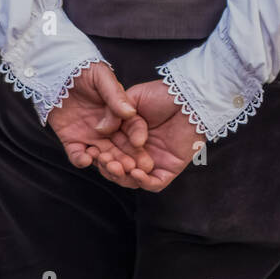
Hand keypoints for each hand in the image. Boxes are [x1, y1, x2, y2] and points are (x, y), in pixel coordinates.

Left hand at [48, 61, 152, 184]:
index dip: (137, 137)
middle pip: (120, 147)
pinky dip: (81, 160)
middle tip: (133, 168)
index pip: (133, 128)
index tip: (140, 144)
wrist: (58, 71)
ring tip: (111, 166)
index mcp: (119, 113)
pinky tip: (86, 159)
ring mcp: (89, 136)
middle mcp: (107, 128)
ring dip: (107, 163)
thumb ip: (115, 95)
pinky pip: (77, 154)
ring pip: (102, 155)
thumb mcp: (102, 78)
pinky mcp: (71, 140)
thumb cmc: (84, 70)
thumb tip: (130, 112)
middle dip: (127, 158)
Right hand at [89, 80, 204, 192]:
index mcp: (127, 137)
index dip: (99, 154)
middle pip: (118, 168)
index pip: (109, 152)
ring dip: (122, 176)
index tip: (91, 151)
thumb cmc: (162, 95)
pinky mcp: (169, 169)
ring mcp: (153, 161)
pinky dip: (143, 182)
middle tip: (104, 160)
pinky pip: (154, 183)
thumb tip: (100, 130)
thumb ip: (115, 113)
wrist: (189, 97)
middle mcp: (138, 152)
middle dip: (108, 166)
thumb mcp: (133, 99)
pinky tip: (136, 172)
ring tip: (118, 166)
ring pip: (132, 179)